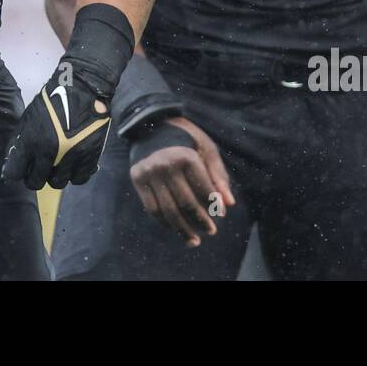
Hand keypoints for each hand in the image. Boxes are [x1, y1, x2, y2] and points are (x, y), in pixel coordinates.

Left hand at [3, 75, 112, 189]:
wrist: (83, 88)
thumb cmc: (52, 100)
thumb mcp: (29, 117)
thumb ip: (20, 141)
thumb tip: (12, 163)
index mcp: (31, 141)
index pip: (14, 173)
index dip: (16, 172)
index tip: (21, 168)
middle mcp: (50, 152)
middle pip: (35, 183)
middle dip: (34, 177)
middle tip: (39, 168)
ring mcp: (71, 157)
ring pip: (58, 183)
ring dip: (55, 175)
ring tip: (57, 163)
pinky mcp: (89, 157)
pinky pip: (79, 179)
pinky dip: (74, 174)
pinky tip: (73, 164)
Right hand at [129, 116, 234, 246]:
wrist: (153, 125)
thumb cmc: (187, 139)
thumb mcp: (207, 149)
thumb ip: (218, 176)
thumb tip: (229, 204)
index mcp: (185, 157)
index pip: (203, 189)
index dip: (213, 205)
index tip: (220, 215)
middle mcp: (165, 166)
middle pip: (185, 204)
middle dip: (201, 221)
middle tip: (211, 231)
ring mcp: (149, 173)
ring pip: (167, 211)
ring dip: (182, 229)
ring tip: (194, 240)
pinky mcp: (137, 178)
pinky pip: (152, 208)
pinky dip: (164, 222)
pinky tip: (175, 229)